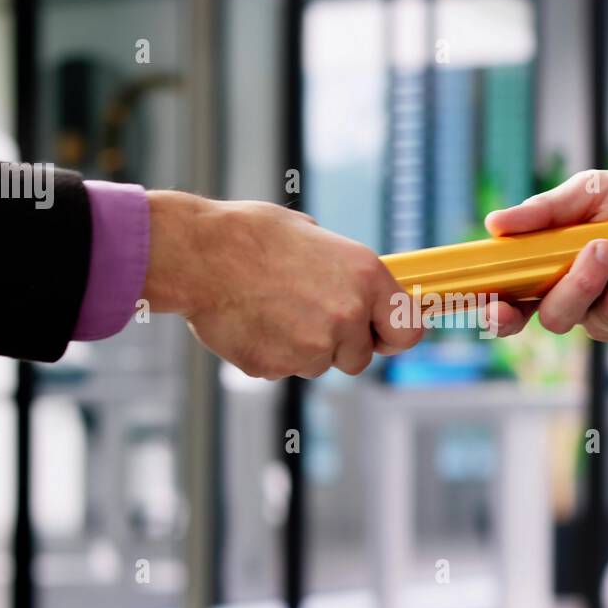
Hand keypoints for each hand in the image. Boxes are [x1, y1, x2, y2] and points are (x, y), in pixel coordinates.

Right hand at [142, 191, 422, 378]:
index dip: (393, 337)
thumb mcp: (315, 237)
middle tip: (303, 313)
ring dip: (301, 348)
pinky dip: (271, 353)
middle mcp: (348, 315)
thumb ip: (344, 271)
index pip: (408, 330)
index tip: (380, 337)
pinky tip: (252, 321)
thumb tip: (356, 290)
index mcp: (366, 276)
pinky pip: (283, 370)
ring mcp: (313, 346)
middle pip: (359, 358)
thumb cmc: (251, 237)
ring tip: (270, 309)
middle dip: (338, 345)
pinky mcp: (278, 366)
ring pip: (318, 364)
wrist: (198, 254)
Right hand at [482, 169, 607, 343]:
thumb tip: (495, 223)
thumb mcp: (589, 193)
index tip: (497, 306)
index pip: (511, 307)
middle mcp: (576, 305)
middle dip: (581, 282)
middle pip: (558, 317)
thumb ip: (545, 211)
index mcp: (548, 275)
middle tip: (603, 244)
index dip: (498, 315)